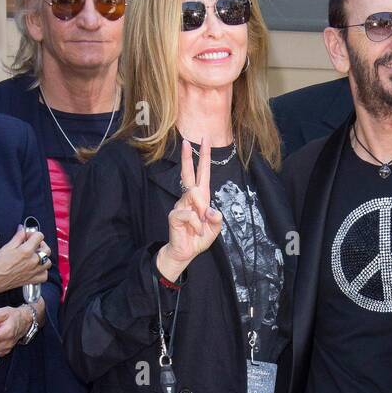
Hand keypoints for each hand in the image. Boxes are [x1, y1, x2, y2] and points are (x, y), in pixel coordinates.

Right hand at [0, 224, 52, 290]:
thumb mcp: (6, 247)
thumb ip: (18, 238)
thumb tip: (22, 231)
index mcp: (26, 251)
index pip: (39, 236)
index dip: (33, 234)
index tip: (28, 236)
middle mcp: (32, 261)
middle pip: (46, 249)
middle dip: (40, 244)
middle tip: (32, 245)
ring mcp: (34, 271)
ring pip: (48, 263)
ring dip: (43, 258)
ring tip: (35, 256)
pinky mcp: (32, 280)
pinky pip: (44, 276)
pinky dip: (43, 271)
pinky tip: (36, 268)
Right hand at [160, 138, 223, 275]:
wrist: (186, 252)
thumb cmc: (199, 238)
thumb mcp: (214, 230)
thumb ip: (216, 219)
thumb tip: (211, 210)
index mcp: (201, 198)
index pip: (203, 174)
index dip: (204, 157)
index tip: (204, 140)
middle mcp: (190, 198)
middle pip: (189, 174)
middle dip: (189, 157)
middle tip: (187, 141)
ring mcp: (180, 205)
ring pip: (193, 195)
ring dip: (201, 211)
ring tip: (200, 227)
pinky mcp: (174, 215)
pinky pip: (189, 214)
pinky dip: (196, 224)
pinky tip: (195, 231)